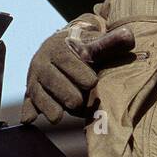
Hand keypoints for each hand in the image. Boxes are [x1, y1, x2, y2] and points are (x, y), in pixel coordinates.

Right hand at [21, 24, 135, 123]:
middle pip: (50, 78)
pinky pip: (28, 102)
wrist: (63, 49)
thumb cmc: (84, 48)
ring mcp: (35, 78)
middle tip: (77, 102)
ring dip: (47, 106)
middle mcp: (43, 61)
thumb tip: (128, 37)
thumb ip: (111, 42)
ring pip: (38, 93)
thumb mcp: (96, 43)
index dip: (78, 71)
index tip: (92, 82)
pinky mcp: (32, 93)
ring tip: (58, 117)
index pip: (66, 59)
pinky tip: (28, 119)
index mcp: (58, 47)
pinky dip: (28, 110)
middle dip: (64, 92)